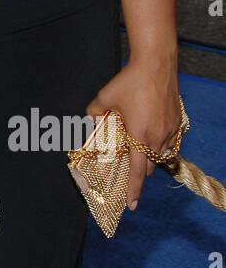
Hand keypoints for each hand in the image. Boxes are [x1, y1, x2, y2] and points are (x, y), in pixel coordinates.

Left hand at [86, 59, 181, 210]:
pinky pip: (169, 140)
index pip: (138, 172)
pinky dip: (159, 142)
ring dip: (150, 156)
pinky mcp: (177, 121)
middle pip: (150, 165)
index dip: (134, 190)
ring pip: (161, 154)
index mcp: (139, 136)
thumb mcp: (104, 97)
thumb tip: (90, 121)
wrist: (156, 63)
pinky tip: (150, 130)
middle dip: (140, 170)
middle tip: (129, 164)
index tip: (131, 205)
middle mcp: (158, 137)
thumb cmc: (130, 80)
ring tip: (139, 146)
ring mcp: (170, 129)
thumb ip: (94, 112)